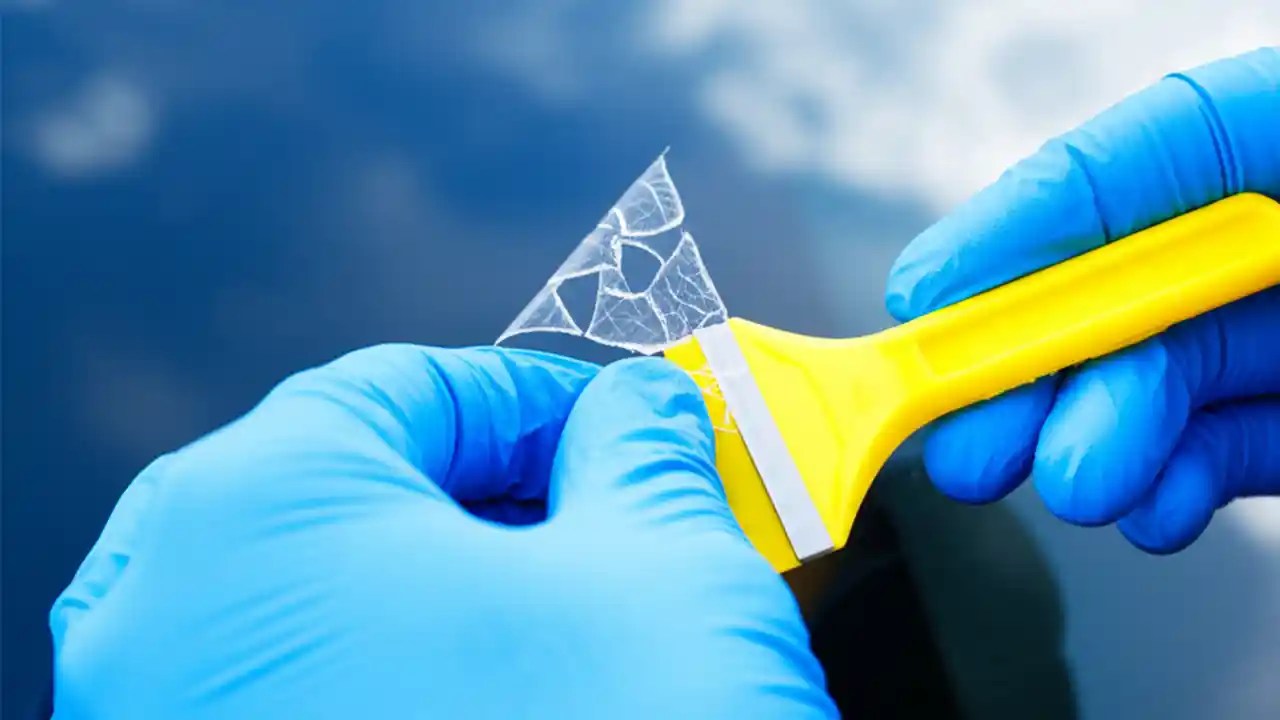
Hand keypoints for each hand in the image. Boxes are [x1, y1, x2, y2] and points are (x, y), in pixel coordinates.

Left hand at [50, 346, 834, 718]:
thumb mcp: (665, 568)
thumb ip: (645, 450)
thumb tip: (642, 412)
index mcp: (249, 511)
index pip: (409, 387)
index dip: (540, 397)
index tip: (618, 424)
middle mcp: (169, 624)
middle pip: (362, 491)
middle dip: (510, 499)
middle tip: (616, 521)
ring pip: (336, 602)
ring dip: (470, 592)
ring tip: (582, 622)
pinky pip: (315, 691)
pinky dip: (415, 674)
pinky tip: (518, 699)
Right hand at [885, 47, 1279, 552]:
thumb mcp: (1251, 128)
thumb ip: (1101, 183)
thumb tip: (949, 279)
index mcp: (1217, 161)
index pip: (1079, 201)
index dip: (993, 264)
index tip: (921, 322)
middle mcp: (1227, 257)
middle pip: (1096, 323)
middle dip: (1028, 390)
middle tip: (981, 446)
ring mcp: (1263, 342)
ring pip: (1147, 405)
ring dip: (1100, 454)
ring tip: (1088, 483)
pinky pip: (1218, 466)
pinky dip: (1172, 497)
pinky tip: (1154, 507)